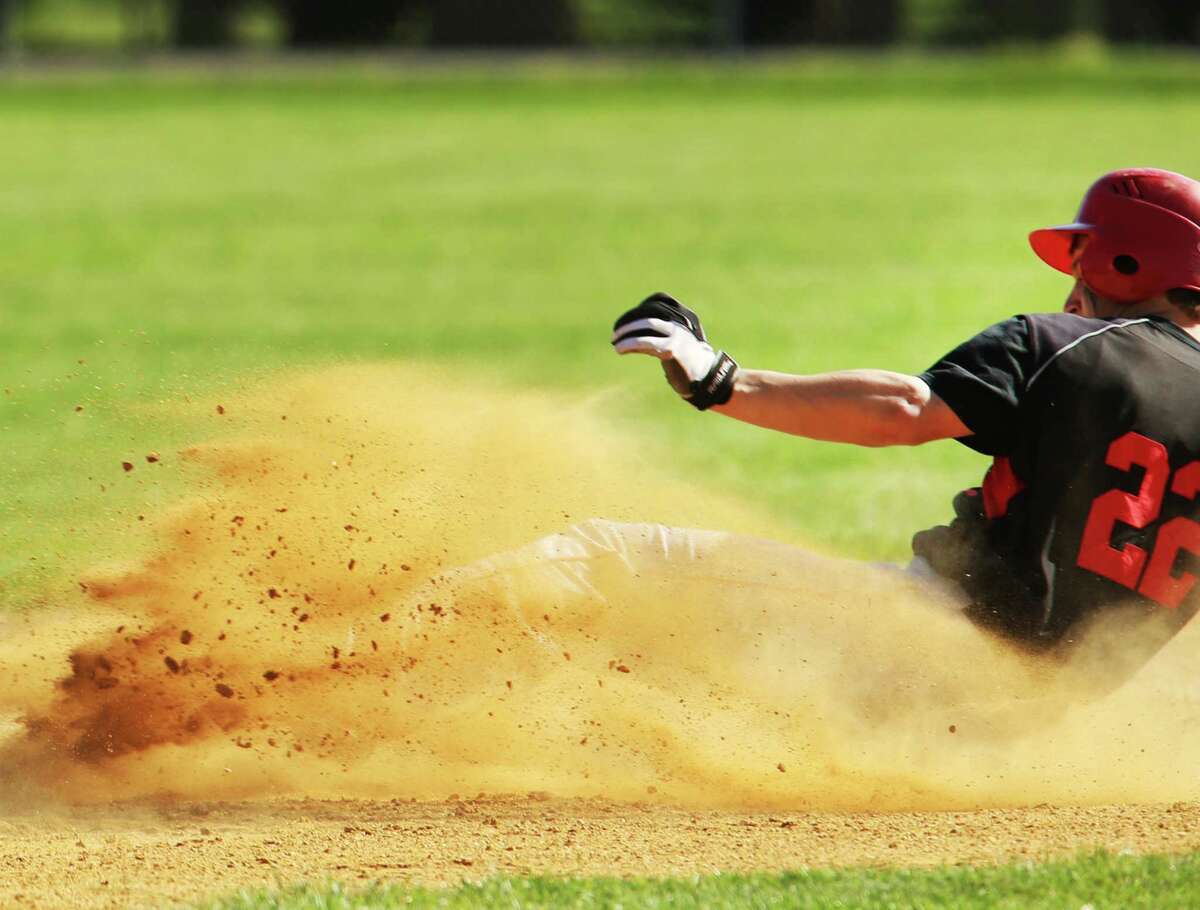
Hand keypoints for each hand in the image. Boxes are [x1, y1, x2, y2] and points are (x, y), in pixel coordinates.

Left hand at [611, 292, 737, 410]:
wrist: (707, 380)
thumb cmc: (689, 362)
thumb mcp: (680, 339)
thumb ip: (665, 330)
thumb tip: (636, 328)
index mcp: (685, 315)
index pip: (659, 299)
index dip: (640, 308)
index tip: (626, 321)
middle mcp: (682, 321)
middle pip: (650, 310)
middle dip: (629, 319)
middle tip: (615, 332)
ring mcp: (678, 334)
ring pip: (647, 324)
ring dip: (626, 331)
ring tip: (615, 341)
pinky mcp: (672, 349)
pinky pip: (646, 342)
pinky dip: (629, 344)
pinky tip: (619, 349)